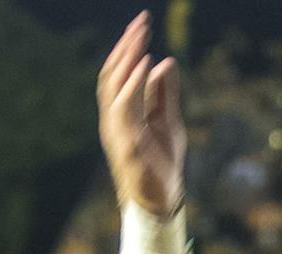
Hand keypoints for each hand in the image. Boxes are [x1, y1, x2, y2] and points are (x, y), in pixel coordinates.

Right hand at [96, 12, 186, 215]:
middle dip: (126, 46)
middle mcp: (113, 119)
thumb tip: (166, 61)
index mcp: (120, 113)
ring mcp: (117, 131)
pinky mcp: (127, 143)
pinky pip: (125, 108)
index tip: (142, 25)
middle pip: (113, 74)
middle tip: (141, 23)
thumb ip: (164, 93)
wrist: (161, 201)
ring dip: (128, 59)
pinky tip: (144, 65)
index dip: (128, 48)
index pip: (119, 74)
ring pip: (114, 87)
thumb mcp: (168, 120)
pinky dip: (133, 83)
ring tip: (141, 38)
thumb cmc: (162, 163)